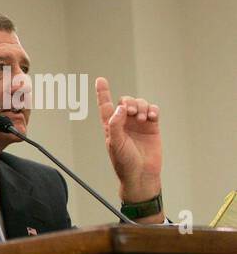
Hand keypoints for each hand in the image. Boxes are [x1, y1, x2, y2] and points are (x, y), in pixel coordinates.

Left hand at [97, 77, 162, 210]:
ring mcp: (139, 124)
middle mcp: (124, 122)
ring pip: (140, 104)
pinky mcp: (152, 126)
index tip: (100, 80)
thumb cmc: (124, 162)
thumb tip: (120, 107)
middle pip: (126, 101)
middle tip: (132, 113)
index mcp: (111, 126)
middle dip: (130, 102)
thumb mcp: (115, 143)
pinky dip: (153, 109)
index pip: (106, 106)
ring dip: (142, 107)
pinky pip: (153, 110)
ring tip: (143, 118)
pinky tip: (152, 117)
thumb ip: (115, 124)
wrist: (142, 174)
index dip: (103, 93)